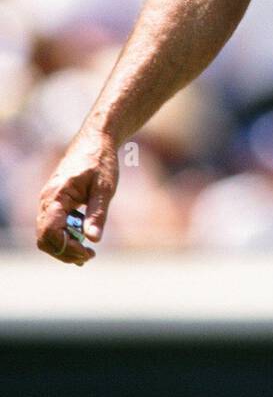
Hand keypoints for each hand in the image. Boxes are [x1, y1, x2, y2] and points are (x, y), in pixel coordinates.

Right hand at [36, 127, 118, 265]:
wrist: (95, 140)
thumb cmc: (101, 161)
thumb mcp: (105, 188)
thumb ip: (97, 214)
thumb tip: (93, 240)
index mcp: (57, 196)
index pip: (50, 232)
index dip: (67, 248)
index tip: (89, 252)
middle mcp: (47, 200)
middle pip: (45, 238)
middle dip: (65, 252)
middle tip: (89, 256)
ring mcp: (48, 201)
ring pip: (47, 235)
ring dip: (65, 247)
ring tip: (88, 252)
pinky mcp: (54, 202)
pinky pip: (52, 226)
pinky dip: (65, 237)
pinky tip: (82, 240)